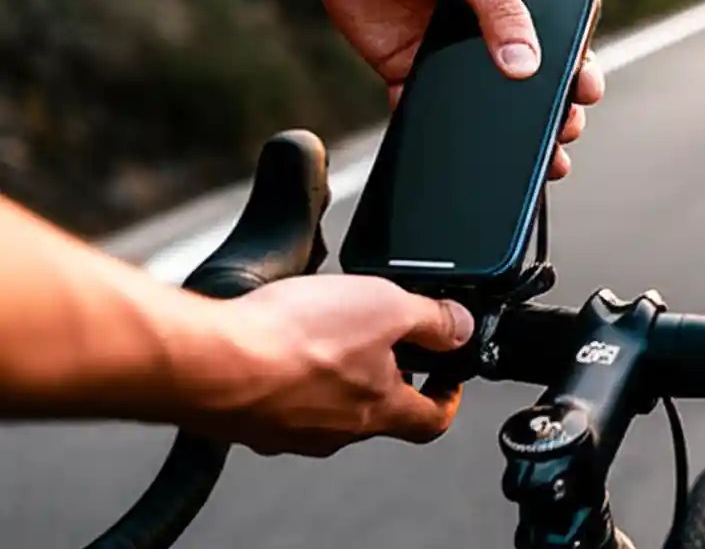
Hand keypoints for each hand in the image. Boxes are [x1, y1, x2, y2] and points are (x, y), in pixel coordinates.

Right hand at [181, 276, 473, 456]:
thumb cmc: (294, 341)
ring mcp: (289, 429)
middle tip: (385, 338)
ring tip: (326, 327)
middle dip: (387, 372)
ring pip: (327, 403)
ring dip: (334, 369)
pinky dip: (287, 370)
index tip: (448, 376)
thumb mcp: (386, 308)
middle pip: (378, 409)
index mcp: (379, 410)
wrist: (208, 361)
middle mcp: (336, 431)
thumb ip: (432, 320)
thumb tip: (461, 328)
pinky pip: (280, 396)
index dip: (447, 396)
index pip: (432, 420)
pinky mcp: (248, 418)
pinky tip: (277, 337)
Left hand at [297, 0, 603, 177]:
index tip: (586, 94)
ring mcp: (447, 53)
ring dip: (496, 136)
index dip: (578, 73)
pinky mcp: (406, 66)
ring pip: (480, 107)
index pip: (561, 44)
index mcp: (518, 0)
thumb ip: (500, 12)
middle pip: (526, 87)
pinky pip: (422, 109)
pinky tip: (445, 149)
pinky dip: (432, 131)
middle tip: (558, 136)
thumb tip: (525, 68)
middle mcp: (486, 32)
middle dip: (547, 116)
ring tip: (518, 164)